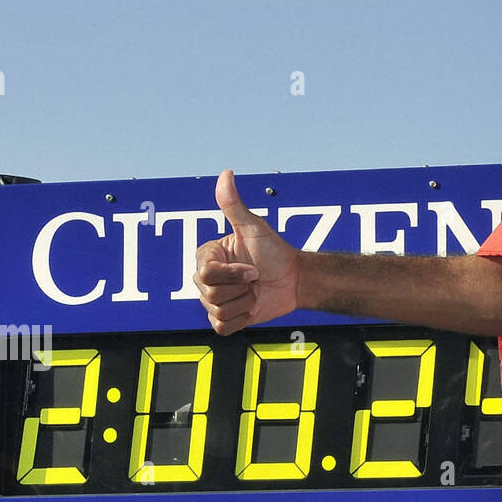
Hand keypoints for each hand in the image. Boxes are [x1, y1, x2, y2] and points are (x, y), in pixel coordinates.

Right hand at [193, 169, 299, 333]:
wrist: (295, 279)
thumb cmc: (276, 252)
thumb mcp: (254, 227)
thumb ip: (234, 204)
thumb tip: (225, 174)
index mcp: (207, 257)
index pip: (206, 275)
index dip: (233, 275)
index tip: (253, 269)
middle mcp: (206, 279)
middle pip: (210, 295)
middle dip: (241, 289)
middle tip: (256, 279)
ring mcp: (214, 301)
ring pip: (218, 312)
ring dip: (245, 303)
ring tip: (255, 292)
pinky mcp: (225, 320)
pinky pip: (223, 327)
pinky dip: (243, 319)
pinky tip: (252, 307)